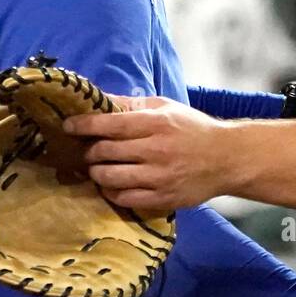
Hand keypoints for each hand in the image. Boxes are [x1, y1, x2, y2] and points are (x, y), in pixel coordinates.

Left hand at [63, 95, 233, 212]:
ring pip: (110, 177)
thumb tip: (100, 98)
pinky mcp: (162, 198)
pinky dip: (111, 192)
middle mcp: (156, 150)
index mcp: (156, 123)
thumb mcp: (166, 107)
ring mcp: (159, 177)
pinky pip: (124, 198)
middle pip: (105, 152)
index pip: (110, 124)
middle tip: (87, 150)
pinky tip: (112, 185)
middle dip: (89, 151)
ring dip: (96, 172)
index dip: (84, 125)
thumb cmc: (193, 129)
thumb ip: (132, 103)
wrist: (227, 159)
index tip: (68, 126)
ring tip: (98, 168)